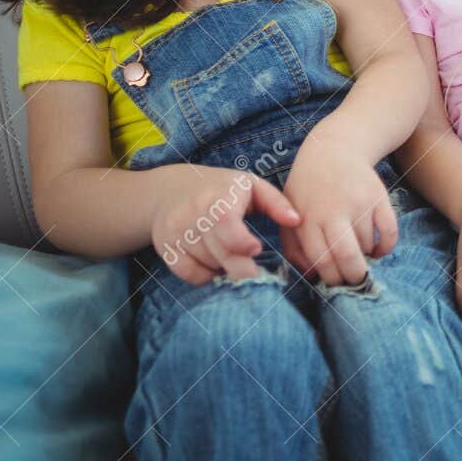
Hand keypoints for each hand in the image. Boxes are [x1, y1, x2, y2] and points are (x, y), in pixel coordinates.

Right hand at [151, 166, 300, 283]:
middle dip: (241, 267)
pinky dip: (204, 275)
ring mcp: (176, 231)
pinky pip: (188, 273)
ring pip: (207, 264)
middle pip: (220, 253)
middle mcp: (193, 214)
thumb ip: (276, 202)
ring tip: (229, 253)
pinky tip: (212, 261)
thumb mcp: (250, 185)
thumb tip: (296, 220)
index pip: (226, 223)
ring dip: (224, 267)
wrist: (170, 189)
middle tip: (253, 269)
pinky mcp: (165, 246)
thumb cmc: (221, 188)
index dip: (242, 242)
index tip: (256, 248)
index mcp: (217, 197)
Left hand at [280, 133, 396, 285]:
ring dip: (365, 257)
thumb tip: (312, 276)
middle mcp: (333, 211)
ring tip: (358, 251)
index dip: (331, 279)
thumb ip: (294, 247)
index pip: (322, 261)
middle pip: (348, 257)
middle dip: (353, 277)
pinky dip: (386, 248)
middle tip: (353, 279)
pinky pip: (390, 233)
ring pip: (368, 246)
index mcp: (307, 219)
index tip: (335, 281)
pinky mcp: (379, 197)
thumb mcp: (290, 214)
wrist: (333, 151)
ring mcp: (358, 203)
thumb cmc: (308, 189)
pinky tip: (377, 249)